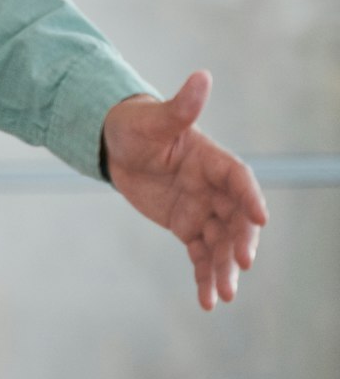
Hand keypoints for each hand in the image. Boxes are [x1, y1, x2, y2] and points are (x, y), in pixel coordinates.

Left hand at [102, 71, 267, 310]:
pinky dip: (204, 276)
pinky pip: (199, 255)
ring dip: (223, 269)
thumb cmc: (137, 126)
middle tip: (242, 265)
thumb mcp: (153, 119)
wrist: (117, 145)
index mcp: (214, 160)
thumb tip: (202, 76)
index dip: (250, 198)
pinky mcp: (187, 227)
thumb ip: (180, 107)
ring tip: (223, 295)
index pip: (239, 180)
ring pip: (220, 244)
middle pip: (236, 219)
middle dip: (240, 243)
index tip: (260, 219)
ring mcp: (203, 210)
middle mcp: (215, 188)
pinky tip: (207, 302)